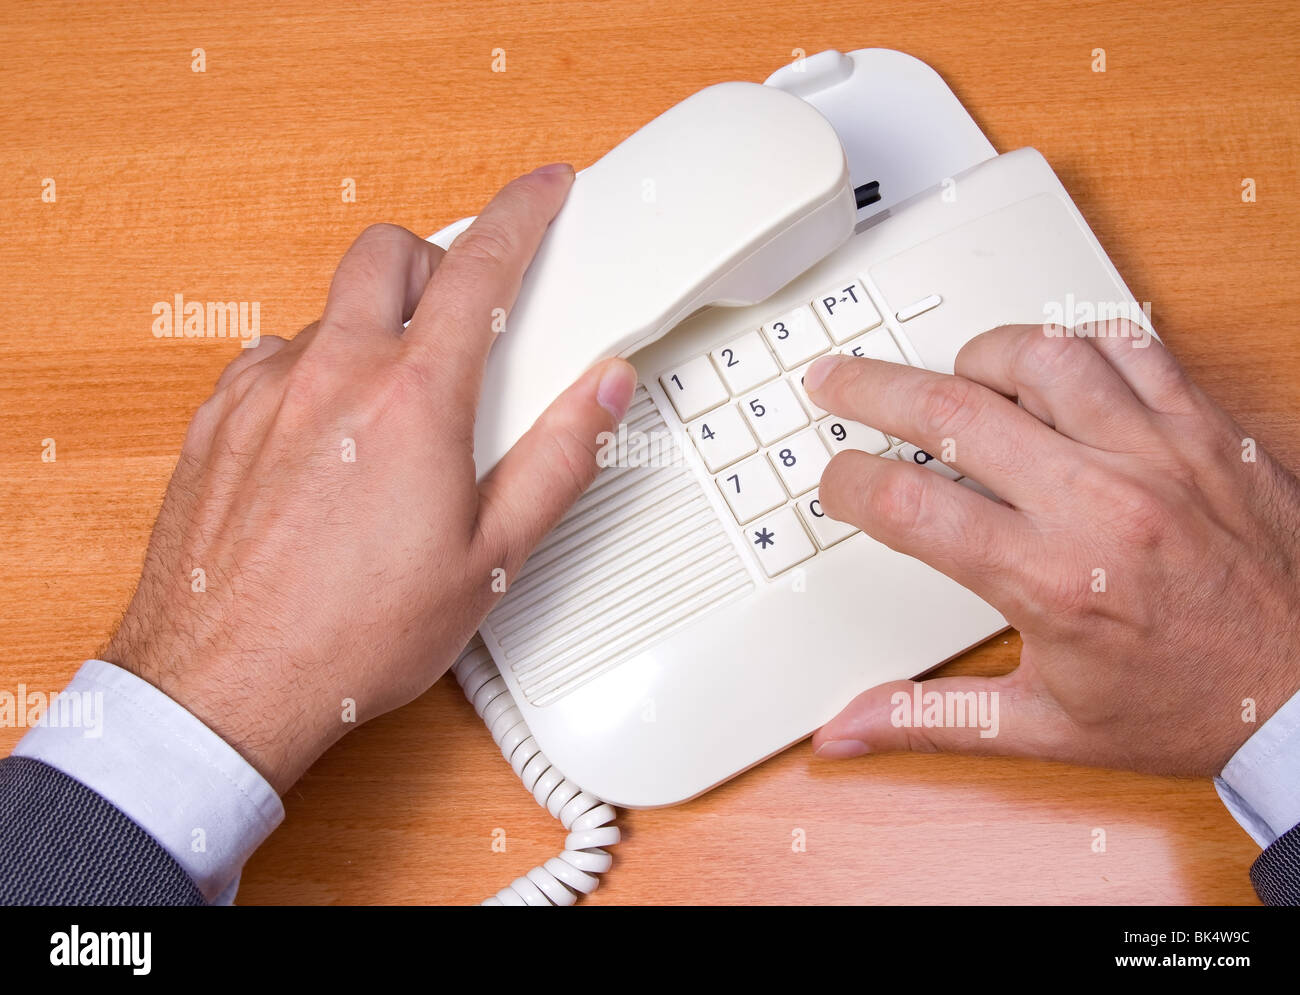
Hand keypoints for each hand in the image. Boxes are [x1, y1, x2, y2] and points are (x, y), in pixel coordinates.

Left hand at [101, 164, 636, 792]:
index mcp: (412, 401)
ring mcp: (262, 393)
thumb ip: (560, 458)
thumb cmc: (354, 635)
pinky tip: (323, 441)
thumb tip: (605, 389)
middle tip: (457, 315)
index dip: (522, 215)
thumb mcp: (492, 560)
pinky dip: (310, 373)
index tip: (542, 190)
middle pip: (386, 253)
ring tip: (389, 413)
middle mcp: (330, 376)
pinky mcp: (215, 422)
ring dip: (368, 331)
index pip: (480, 269)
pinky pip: (270, 358)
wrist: (225, 686)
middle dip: (432, 260)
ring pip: (326, 311)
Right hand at [803, 320, 1299, 774]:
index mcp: (1051, 580)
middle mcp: (1100, 503)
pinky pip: (1130, 346)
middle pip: (951, 410)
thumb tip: (848, 733)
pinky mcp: (1205, 430)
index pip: (910, 505)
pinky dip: (1077, 342)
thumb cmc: (1191, 708)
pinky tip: (1052, 363)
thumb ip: (932, 719)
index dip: (849, 484)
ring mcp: (1158, 455)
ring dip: (974, 356)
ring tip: (948, 372)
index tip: (838, 484)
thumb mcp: (1048, 728)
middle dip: (870, 390)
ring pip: (1038, 357)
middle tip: (835, 381)